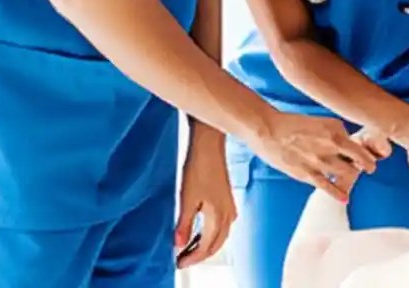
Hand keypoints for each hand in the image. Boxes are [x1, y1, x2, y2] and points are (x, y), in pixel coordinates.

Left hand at [174, 132, 236, 268]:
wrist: (209, 146)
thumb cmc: (199, 168)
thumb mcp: (186, 199)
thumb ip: (184, 224)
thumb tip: (179, 244)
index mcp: (218, 216)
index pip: (207, 247)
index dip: (193, 258)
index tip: (179, 262)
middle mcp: (228, 214)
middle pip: (217, 244)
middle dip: (201, 255)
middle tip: (184, 260)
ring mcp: (230, 206)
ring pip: (222, 235)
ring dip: (208, 245)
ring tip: (191, 248)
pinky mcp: (228, 199)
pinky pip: (224, 225)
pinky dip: (214, 233)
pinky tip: (204, 231)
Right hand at [246, 111, 380, 202]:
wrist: (268, 130)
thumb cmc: (293, 123)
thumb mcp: (321, 121)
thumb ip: (336, 132)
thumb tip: (348, 143)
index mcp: (335, 130)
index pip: (360, 147)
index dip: (367, 155)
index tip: (370, 159)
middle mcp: (331, 145)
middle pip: (357, 162)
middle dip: (364, 166)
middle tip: (368, 168)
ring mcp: (319, 161)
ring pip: (345, 174)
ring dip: (352, 177)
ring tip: (354, 177)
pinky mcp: (307, 174)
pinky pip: (327, 187)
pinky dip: (338, 194)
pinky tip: (345, 198)